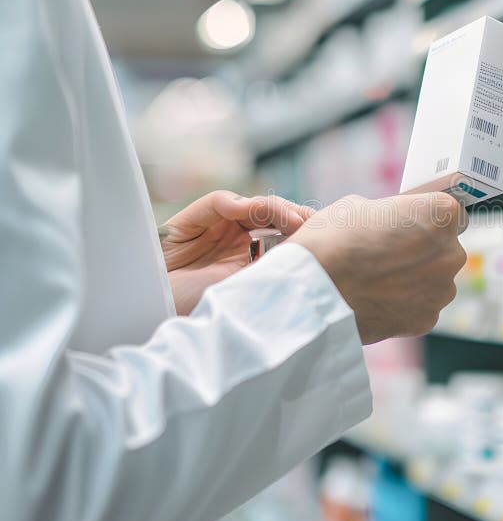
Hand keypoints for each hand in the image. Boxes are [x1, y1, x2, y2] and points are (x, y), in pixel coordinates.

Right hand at [161, 190, 313, 314]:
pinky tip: (247, 211)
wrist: (155, 317)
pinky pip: (218, 202)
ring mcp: (216, 230)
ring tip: (294, 222)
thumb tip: (315, 265)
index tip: (328, 236)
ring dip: (274, 208)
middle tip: (317, 224)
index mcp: (253, 259)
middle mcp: (237, 241)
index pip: (285, 234)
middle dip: (296, 216)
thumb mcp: (250, 294)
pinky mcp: (191, 222)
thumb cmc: (204, 316)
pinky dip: (235, 203)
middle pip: (273, 216)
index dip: (305, 231)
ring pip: (252, 206)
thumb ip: (274, 275)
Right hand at [292, 193, 466, 344]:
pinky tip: (377, 300)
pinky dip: (404, 305)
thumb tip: (390, 225)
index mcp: (441, 216)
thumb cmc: (334, 239)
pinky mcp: (426, 320)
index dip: (424, 219)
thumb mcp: (360, 206)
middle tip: (387, 254)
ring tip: (377, 280)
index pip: (448, 213)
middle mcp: (451, 253)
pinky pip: (421, 307)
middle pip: (445, 249)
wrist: (314, 291)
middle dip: (422, 251)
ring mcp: (442, 290)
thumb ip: (389, 215)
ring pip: (435, 281)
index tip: (406, 225)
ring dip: (415, 280)